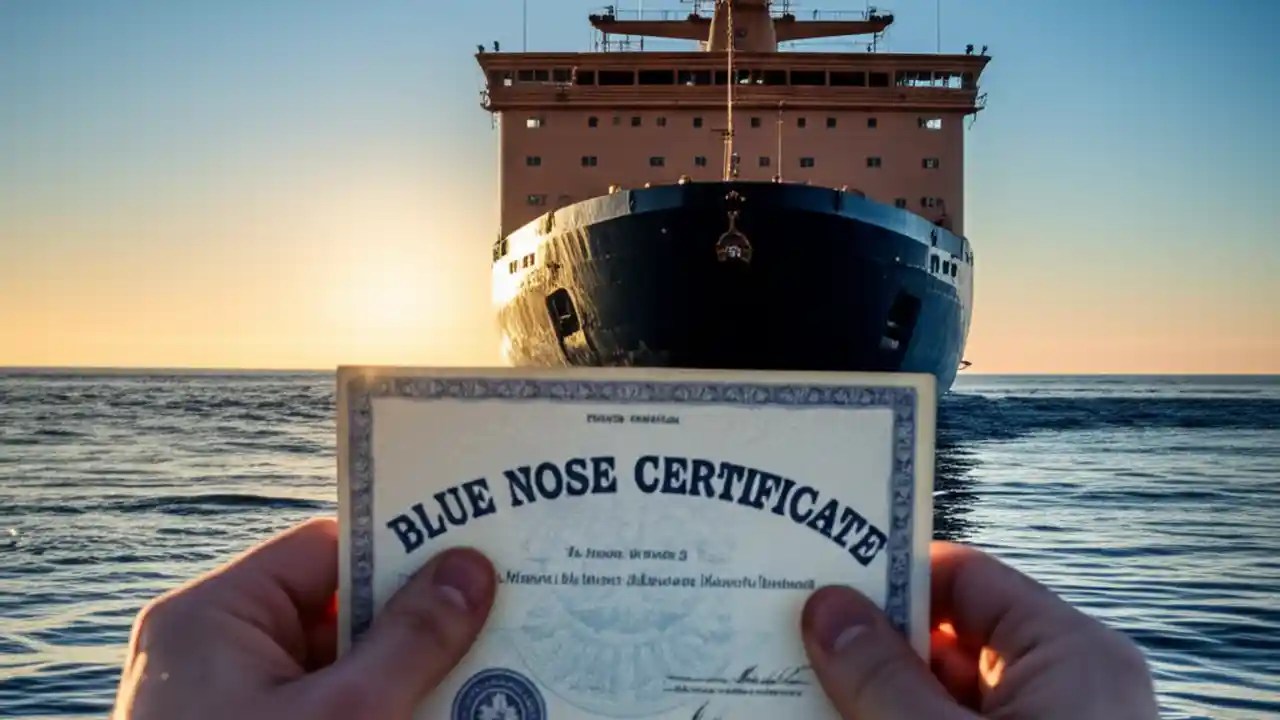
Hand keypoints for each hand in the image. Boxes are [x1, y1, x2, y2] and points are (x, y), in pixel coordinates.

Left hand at [111, 517, 496, 719]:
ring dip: (407, 673)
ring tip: (493, 668)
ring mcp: (228, 705)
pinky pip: (325, 711)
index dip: (404, 548)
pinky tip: (446, 710)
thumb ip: (413, 640)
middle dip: (417, 619)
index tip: (481, 550)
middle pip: (337, 609)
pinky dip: (379, 712)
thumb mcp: (347, 718)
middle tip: (504, 609)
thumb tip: (471, 569)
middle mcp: (214, 652)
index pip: (326, 550)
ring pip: (339, 667)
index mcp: (213, 617)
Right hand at [800, 541, 1159, 718]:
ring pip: (948, 693)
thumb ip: (883, 680)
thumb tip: (825, 607)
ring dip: (877, 691)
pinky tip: (837, 716)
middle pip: (949, 637)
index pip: (963, 576)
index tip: (811, 574)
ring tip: (794, 679)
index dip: (886, 571)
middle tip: (788, 632)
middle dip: (870, 640)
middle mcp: (1070, 687)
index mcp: (1073, 653)